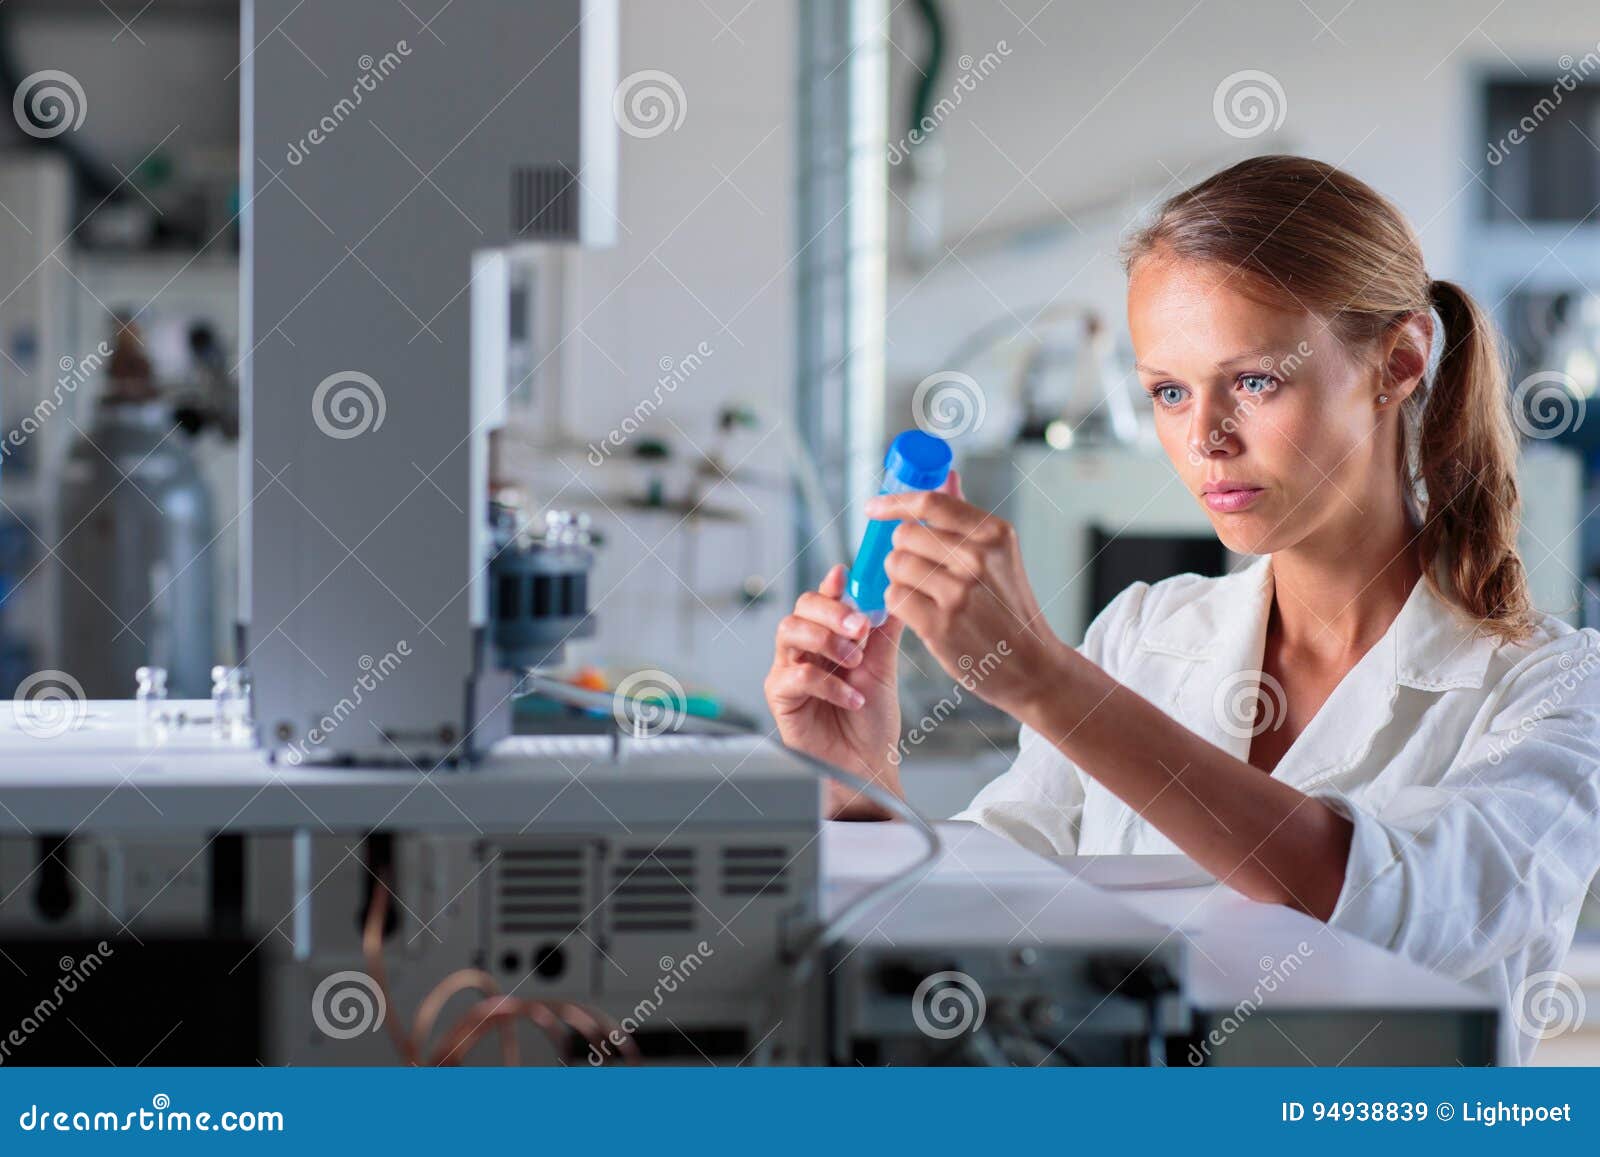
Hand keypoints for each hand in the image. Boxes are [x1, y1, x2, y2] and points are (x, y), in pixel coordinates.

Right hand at [764, 563, 904, 817]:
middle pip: (801, 609)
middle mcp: (805, 651)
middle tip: (859, 626)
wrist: (867, 765)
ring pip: (790, 633)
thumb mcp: (884, 669)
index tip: (845, 574)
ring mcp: (789, 672)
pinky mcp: (780, 698)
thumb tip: (894, 593)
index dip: (831, 585)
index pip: (823, 601)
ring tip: (856, 661)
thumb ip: (884, 632)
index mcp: (829, 639)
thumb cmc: (871, 723)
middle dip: (830, 610)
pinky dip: (829, 684)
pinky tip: (852, 698)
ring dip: (826, 640)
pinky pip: (796, 676)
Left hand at [866, 472, 1067, 720]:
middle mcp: (977, 557)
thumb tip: (947, 475)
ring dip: (900, 579)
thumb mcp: (999, 555)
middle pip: (905, 535)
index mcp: (994, 533)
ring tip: (926, 594)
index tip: (873, 508)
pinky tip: (922, 613)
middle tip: (919, 569)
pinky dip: (900, 604)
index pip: (930, 503)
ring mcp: (958, 592)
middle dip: (902, 550)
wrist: (1031, 664)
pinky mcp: (940, 624)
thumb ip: (965, 518)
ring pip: (896, 566)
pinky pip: (894, 597)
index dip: (894, 502)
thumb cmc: (1009, 607)